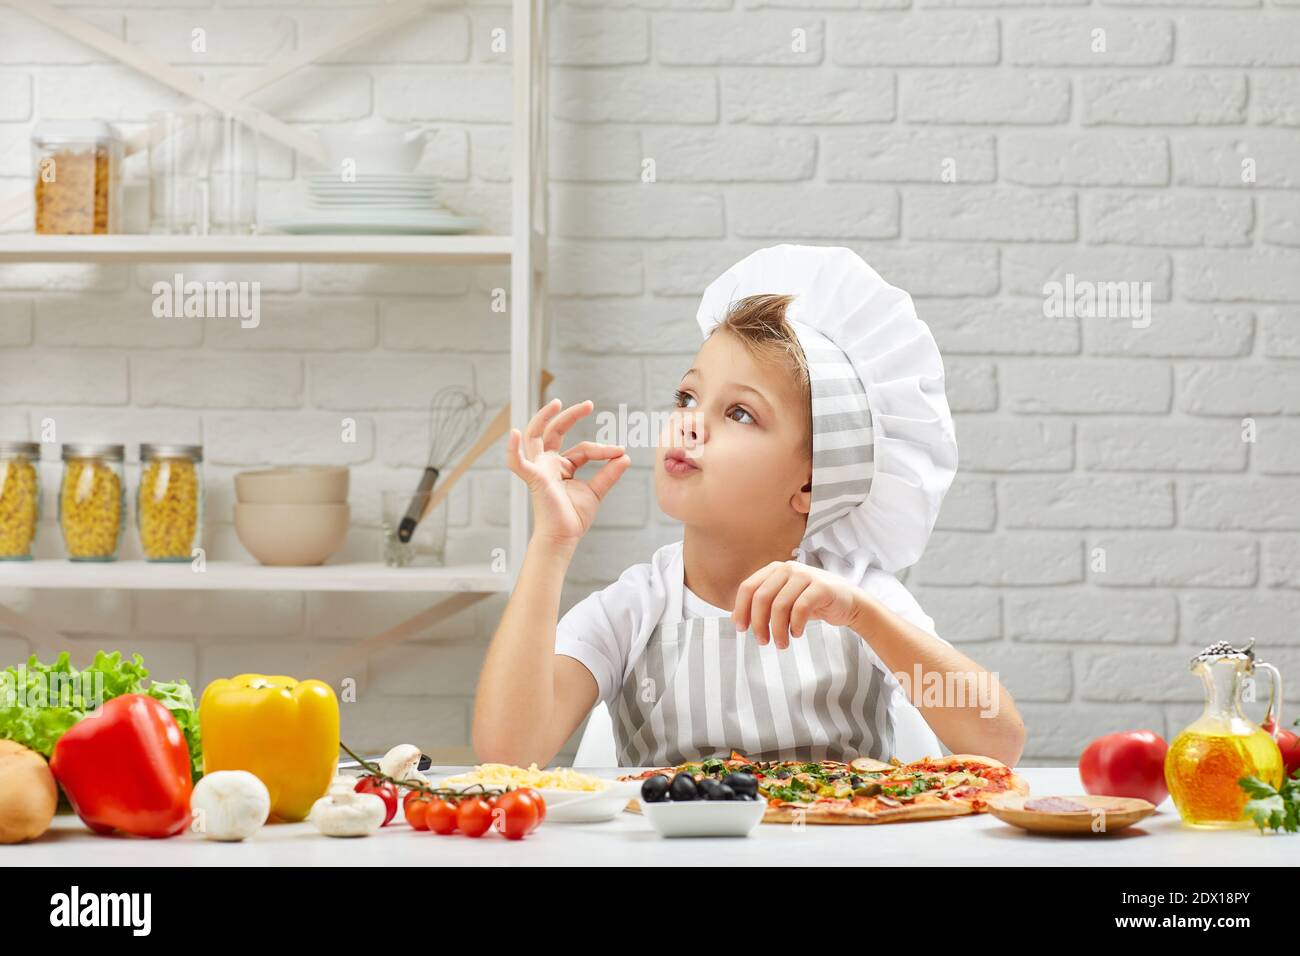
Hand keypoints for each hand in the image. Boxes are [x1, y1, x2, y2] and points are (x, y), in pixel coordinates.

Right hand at [506, 398, 629, 545]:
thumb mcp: (596, 491)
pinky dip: (513, 449)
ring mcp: (539, 468)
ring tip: (557, 403)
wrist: (564, 537)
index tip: (620, 450)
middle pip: (554, 431)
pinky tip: (513, 433)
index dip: (602, 449)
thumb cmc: (574, 517)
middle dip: (569, 416)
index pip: (583, 449)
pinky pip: (517, 462)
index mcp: (561, 466)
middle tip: (588, 404)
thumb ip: (609, 473)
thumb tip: (626, 456)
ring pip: (534, 436)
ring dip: (543, 417)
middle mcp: (548, 463)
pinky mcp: (533, 478)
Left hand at [732, 561, 861, 648]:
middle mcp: (788, 568)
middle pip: (761, 598)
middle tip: (762, 642)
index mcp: (774, 569)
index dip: (741, 609)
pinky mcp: (821, 587)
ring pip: (780, 606)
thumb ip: (762, 604)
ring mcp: (805, 575)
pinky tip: (797, 634)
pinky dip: (795, 625)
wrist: (847, 601)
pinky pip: (800, 609)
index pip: (748, 587)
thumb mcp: (784, 600)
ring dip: (777, 630)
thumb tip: (735, 617)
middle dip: (758, 623)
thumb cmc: (811, 602)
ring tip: (781, 644)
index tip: (741, 629)